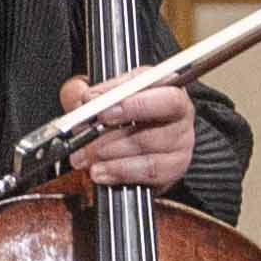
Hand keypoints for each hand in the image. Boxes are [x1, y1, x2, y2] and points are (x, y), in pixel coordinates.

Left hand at [62, 73, 194, 193]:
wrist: (129, 149)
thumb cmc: (120, 117)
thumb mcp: (100, 97)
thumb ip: (85, 91)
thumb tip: (80, 94)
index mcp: (166, 88)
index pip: (160, 91)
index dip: (133, 102)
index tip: (102, 110)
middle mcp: (179, 115)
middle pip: (151, 122)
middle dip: (110, 131)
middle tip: (83, 137)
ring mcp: (179, 143)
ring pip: (146, 147)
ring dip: (108, 152)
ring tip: (84, 156)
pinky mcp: (173, 169)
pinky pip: (148, 172)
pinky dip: (118, 172)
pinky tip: (100, 171)